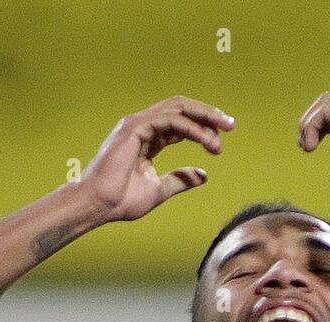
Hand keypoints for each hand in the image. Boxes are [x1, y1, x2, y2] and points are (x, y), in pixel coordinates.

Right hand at [80, 96, 234, 222]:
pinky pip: (170, 121)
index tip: (220, 140)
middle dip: (208, 114)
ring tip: (223, 132)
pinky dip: (191, 128)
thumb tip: (204, 175)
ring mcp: (137, 124)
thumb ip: (180, 180)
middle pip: (181, 108)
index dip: (202, 127)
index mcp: (146, 139)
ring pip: (178, 108)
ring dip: (204, 117)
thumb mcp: (159, 190)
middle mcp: (142, 126)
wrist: (99, 205)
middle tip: (231, 125)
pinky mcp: (135, 127)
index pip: (179, 123)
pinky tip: (205, 140)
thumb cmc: (120, 200)